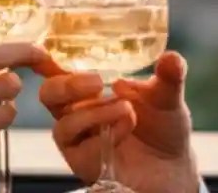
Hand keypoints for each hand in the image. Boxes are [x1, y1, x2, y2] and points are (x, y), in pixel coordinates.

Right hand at [37, 51, 199, 192]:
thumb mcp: (167, 95)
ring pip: (64, 124)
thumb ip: (169, 76)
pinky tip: (126, 127)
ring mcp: (80, 139)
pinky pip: (82, 150)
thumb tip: (172, 58)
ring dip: (94, 113)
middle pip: (49, 94)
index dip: (43, 58)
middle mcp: (77, 111)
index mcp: (88, 87)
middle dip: (67, 85)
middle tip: (96, 81)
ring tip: (125, 108)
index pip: (57, 69)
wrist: (174, 167)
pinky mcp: (85, 162)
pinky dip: (105, 135)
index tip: (45, 50)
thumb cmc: (162, 126)